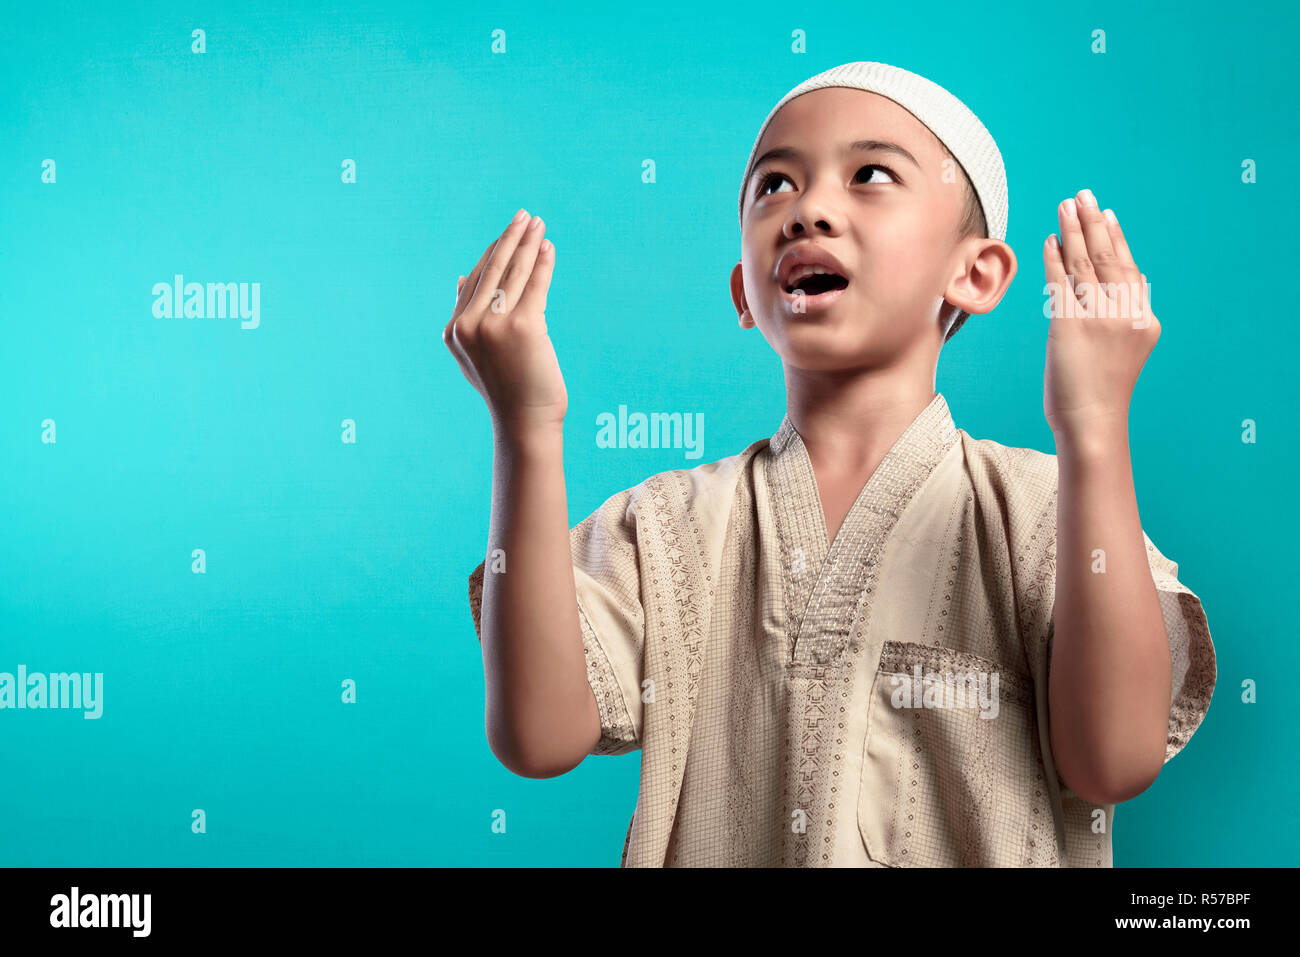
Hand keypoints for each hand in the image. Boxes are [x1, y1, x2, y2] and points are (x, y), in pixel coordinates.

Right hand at [443, 210, 565, 435]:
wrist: (524, 422)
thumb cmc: (507, 389)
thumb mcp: (476, 353)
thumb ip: (467, 317)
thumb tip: (460, 276)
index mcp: (453, 330)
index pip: (474, 280)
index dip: (492, 253)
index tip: (508, 233)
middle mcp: (468, 325)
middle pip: (491, 270)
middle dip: (509, 239)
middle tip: (523, 216)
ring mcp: (494, 326)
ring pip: (513, 273)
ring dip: (527, 243)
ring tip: (538, 223)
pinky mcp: (524, 327)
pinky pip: (535, 285)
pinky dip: (543, 263)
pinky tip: (548, 247)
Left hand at [1042, 189, 1159, 441]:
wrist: (1092, 423)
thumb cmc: (1101, 392)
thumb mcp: (1123, 350)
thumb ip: (1119, 317)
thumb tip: (1111, 287)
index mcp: (1143, 319)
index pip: (1129, 269)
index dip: (1117, 239)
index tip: (1107, 215)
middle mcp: (1125, 314)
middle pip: (1108, 258)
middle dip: (1094, 222)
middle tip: (1083, 195)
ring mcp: (1099, 319)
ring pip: (1085, 264)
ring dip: (1073, 231)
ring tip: (1065, 206)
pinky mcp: (1070, 326)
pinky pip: (1061, 283)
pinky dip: (1055, 259)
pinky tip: (1049, 240)